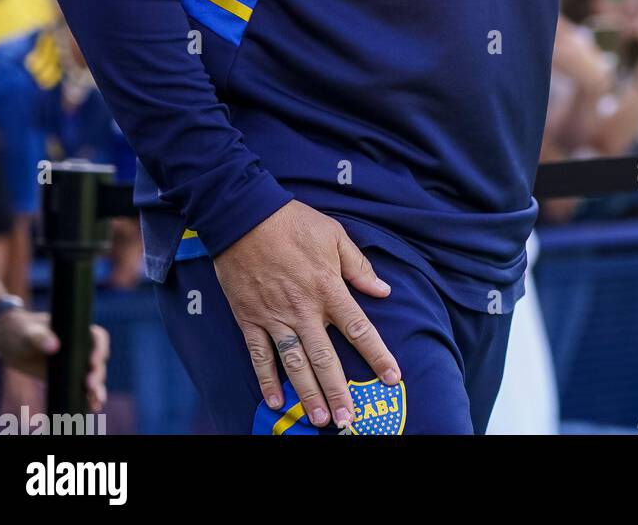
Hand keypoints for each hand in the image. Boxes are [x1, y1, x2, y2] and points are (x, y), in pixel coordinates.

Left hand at [0, 310, 108, 412]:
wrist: (12, 343)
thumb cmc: (22, 330)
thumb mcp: (29, 332)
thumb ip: (40, 337)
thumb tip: (54, 347)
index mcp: (78, 331)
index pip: (98, 338)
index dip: (100, 349)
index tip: (93, 362)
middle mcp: (81, 347)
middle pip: (98, 360)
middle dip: (97, 374)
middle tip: (90, 385)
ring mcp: (75, 364)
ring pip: (93, 376)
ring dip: (97, 389)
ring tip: (95, 401)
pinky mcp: (67, 378)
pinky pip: (82, 388)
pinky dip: (89, 397)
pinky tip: (92, 406)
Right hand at [214, 201, 399, 429]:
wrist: (245, 216)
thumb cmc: (294, 223)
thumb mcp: (335, 236)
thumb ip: (359, 266)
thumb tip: (383, 290)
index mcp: (329, 289)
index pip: (359, 328)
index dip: (377, 355)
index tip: (392, 377)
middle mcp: (304, 309)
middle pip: (325, 358)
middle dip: (339, 391)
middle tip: (349, 420)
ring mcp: (275, 317)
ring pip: (294, 364)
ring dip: (308, 394)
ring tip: (321, 419)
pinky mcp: (249, 319)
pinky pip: (259, 356)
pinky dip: (266, 380)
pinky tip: (276, 402)